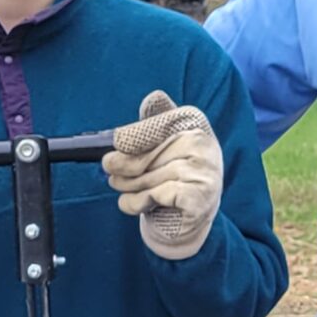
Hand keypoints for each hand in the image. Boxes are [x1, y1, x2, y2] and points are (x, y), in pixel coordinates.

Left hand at [104, 92, 223, 259]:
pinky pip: (157, 194)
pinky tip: (140, 204)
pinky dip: (140, 202)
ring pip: (149, 176)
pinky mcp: (200, 198)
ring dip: (129, 187)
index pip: (159, 123)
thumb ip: (154, 124)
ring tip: (126, 190)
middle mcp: (204, 144)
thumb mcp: (161, 146)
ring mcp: (206, 172)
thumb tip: (153, 97)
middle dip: (123, 166)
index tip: (117, 143)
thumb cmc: (169, 177)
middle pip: (149, 153)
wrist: (186, 219)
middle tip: (111, 171)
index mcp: (194, 123)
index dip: (134, 135)